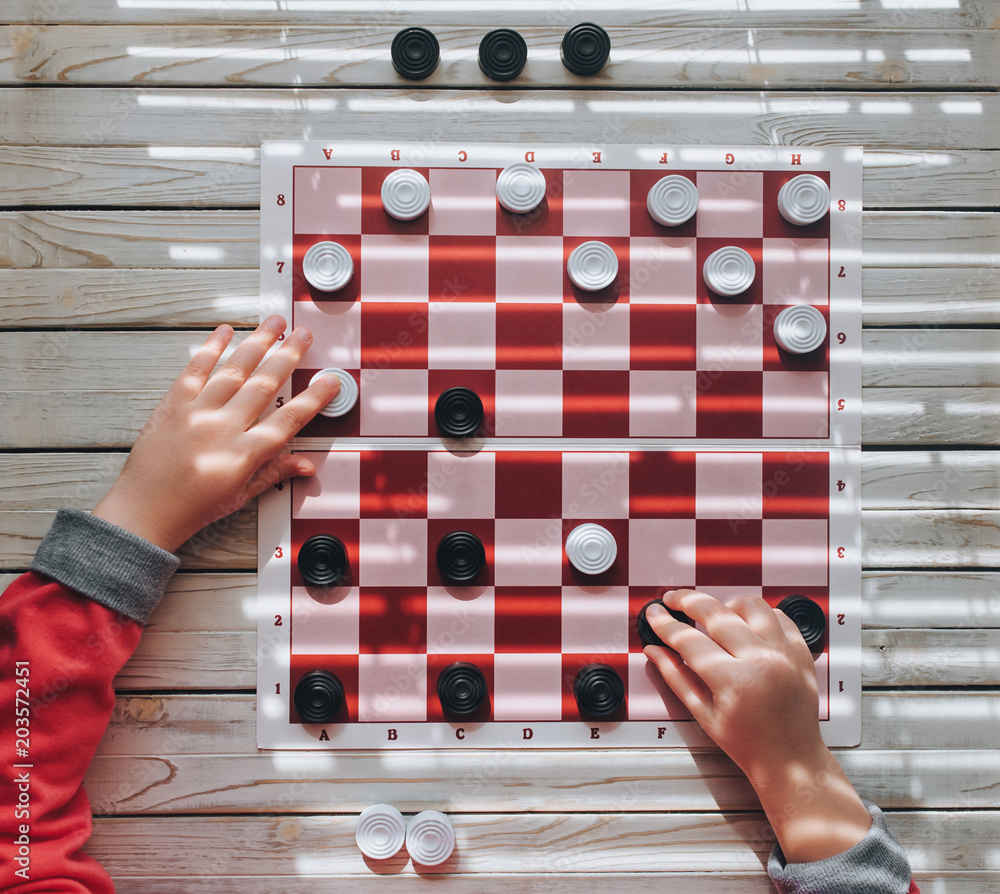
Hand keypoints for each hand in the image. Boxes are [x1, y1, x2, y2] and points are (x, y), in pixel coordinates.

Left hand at [92, 316, 339, 552]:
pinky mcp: (173, 405)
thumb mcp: (240, 495)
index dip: (313, 399)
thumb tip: (305, 466)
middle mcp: (221, 429)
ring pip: (234, 370)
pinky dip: (210, 348)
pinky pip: (194, 370)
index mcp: (243, 455)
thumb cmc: (191, 507)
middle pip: (264, 384)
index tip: (330, 381)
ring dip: (257, 343)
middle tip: (304, 336)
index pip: (289, 420)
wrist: (144, 509)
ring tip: (274, 323)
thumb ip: (274, 473)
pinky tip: (224, 331)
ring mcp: (196, 413)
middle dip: (288, 356)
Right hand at [643, 589, 823, 776]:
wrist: (791, 759)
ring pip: (751, 605)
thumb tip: (654, 651)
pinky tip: (745, 626)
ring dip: (726, 605)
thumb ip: (676, 677)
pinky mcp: (800, 651)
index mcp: (735, 681)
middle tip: (672, 599)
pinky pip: (778, 616)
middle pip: (717, 613)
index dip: (666, 625)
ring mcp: (785, 653)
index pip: (690, 640)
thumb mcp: (703, 715)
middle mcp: (762, 661)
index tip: (655, 615)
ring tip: (714, 615)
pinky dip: (758, 615)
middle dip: (687, 601)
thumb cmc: (748, 744)